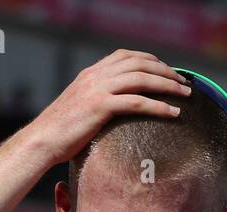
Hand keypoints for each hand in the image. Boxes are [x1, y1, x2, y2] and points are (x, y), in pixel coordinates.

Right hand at [29, 50, 190, 164]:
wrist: (41, 141)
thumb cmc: (60, 133)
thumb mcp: (79, 108)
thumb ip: (97, 101)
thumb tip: (116, 109)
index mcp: (91, 74)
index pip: (126, 56)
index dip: (150, 60)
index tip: (167, 70)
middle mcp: (95, 76)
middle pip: (139, 63)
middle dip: (165, 71)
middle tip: (183, 83)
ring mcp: (97, 89)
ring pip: (141, 78)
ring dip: (167, 85)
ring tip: (185, 95)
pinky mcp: (100, 106)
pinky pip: (137, 102)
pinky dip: (158, 106)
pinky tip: (172, 113)